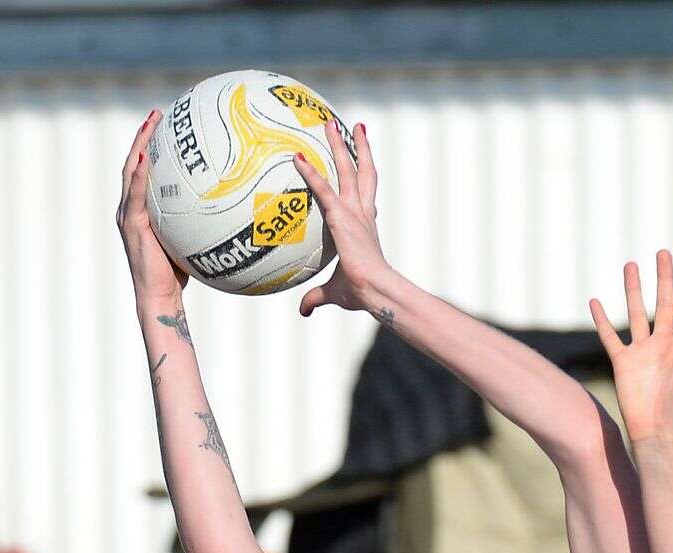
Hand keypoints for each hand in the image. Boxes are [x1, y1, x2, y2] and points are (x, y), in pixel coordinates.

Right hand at [117, 111, 188, 306]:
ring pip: (130, 170)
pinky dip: (139, 174)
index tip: (164, 125)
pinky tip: (145, 156)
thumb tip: (230, 208)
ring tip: (150, 122)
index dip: (150, 146)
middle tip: (157, 113)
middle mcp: (130, 207)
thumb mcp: (191, 241)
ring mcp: (128, 215)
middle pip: (133, 162)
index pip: (144, 171)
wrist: (160, 299)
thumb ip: (199, 222)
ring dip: (139, 144)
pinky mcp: (132, 225)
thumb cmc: (179, 276)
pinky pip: (135, 193)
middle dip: (143, 135)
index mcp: (142, 209)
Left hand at [293, 119, 385, 317]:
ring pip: (348, 169)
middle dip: (357, 148)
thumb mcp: (336, 293)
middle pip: (362, 172)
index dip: (364, 183)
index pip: (366, 199)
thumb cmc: (362, 294)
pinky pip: (322, 188)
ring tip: (331, 122)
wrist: (377, 290)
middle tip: (353, 128)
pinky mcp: (342, 215)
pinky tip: (296, 156)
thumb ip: (317, 296)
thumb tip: (303, 310)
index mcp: (366, 227)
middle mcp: (363, 213)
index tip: (363, 167)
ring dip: (339, 145)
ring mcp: (354, 211)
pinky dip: (308, 171)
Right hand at [589, 251, 672, 447]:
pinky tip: (595, 302)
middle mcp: (664, 344)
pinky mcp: (624, 363)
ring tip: (630, 265)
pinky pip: (610, 337)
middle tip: (663, 253)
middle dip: (664, 278)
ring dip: (633, 290)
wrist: (660, 436)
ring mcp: (642, 352)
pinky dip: (602, 320)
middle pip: (663, 304)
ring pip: (636, 313)